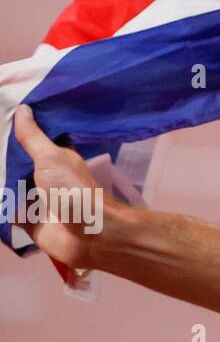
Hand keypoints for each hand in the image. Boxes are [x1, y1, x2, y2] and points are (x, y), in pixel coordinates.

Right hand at [12, 104, 106, 269]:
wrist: (88, 234)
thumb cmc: (72, 190)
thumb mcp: (51, 158)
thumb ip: (33, 137)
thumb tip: (22, 108)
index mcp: (55, 158)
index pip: (33, 140)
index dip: (18, 132)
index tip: (0, 118)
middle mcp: (45, 176)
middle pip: (18, 164)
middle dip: (3, 157)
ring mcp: (36, 199)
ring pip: (9, 187)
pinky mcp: (27, 221)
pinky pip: (6, 211)